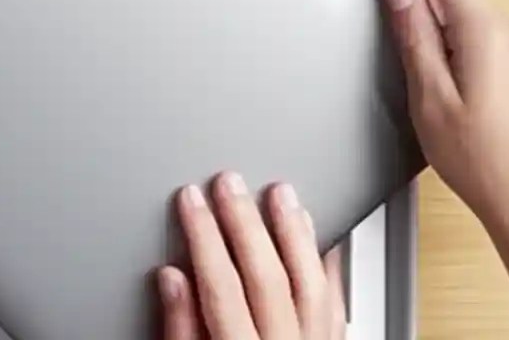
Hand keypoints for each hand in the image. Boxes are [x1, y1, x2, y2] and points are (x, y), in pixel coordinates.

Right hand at [157, 174, 345, 339]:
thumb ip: (180, 330)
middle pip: (266, 276)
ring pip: (309, 282)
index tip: (190, 200)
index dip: (203, 236)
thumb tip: (172, 279)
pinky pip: (337, 300)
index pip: (220, 285)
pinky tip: (317, 234)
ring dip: (293, 232)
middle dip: (244, 222)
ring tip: (279, 192)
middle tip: (229, 183)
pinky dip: (326, 263)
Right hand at [381, 0, 508, 232]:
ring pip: (482, 28)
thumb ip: (413, 34)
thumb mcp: (429, 97)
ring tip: (460, 105)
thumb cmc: (484, 163)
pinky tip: (482, 110)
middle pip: (463, 3)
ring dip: (462, 54)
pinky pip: (504, 48)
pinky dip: (485, 68)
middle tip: (431, 85)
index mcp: (492, 31)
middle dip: (438, 33)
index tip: (401, 21)